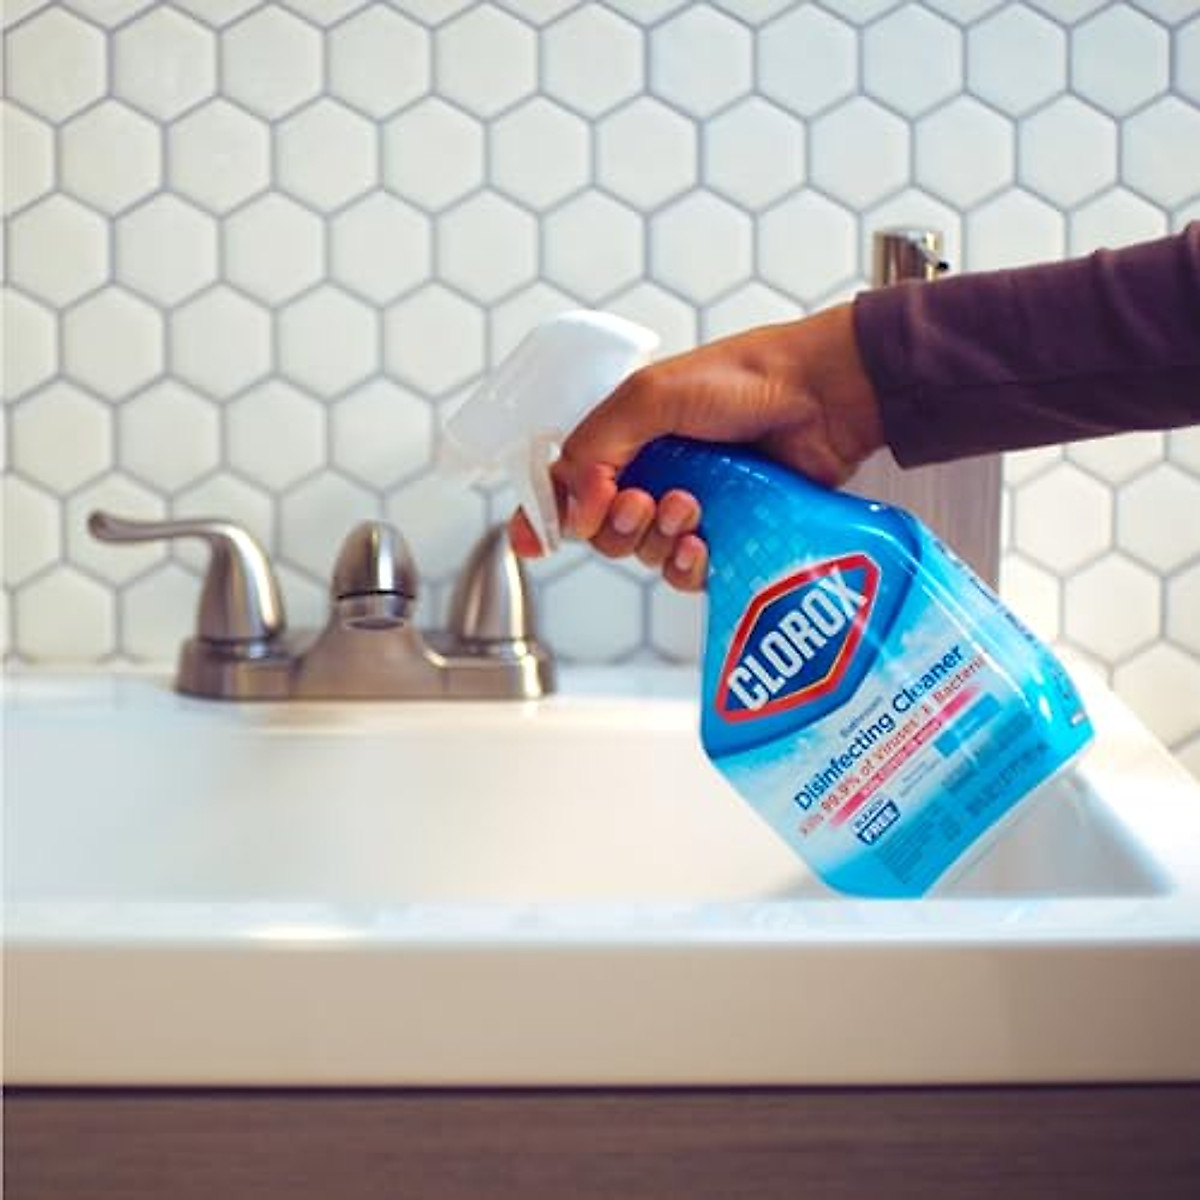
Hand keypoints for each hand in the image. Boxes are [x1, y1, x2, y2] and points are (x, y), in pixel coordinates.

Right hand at [508, 302, 882, 590]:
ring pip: (643, 554)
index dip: (551, 517)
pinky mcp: (730, 536)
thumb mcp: (649, 397)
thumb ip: (596, 447)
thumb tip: (567, 507)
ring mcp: (692, 509)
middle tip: (645, 500)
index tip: (548, 533)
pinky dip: (686, 567)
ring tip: (690, 507)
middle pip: (602, 533)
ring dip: (656, 540)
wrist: (824, 394)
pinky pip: (688, 574)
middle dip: (615, 524)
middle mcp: (653, 476)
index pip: (568, 490)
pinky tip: (703, 545)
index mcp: (625, 440)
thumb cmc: (743, 379)